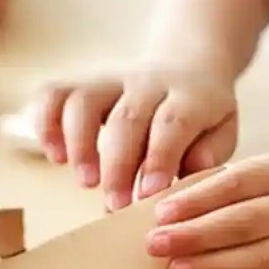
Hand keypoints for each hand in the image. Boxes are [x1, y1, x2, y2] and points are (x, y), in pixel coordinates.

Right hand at [32, 61, 237, 210]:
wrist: (188, 63)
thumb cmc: (202, 114)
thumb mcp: (221, 131)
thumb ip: (207, 155)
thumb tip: (187, 177)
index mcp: (189, 96)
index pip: (172, 122)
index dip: (159, 158)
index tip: (148, 195)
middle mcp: (147, 82)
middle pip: (126, 117)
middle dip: (117, 165)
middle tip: (116, 205)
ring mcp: (111, 79)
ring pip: (84, 99)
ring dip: (79, 143)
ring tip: (85, 182)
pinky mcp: (82, 83)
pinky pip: (55, 93)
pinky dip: (46, 124)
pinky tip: (54, 157)